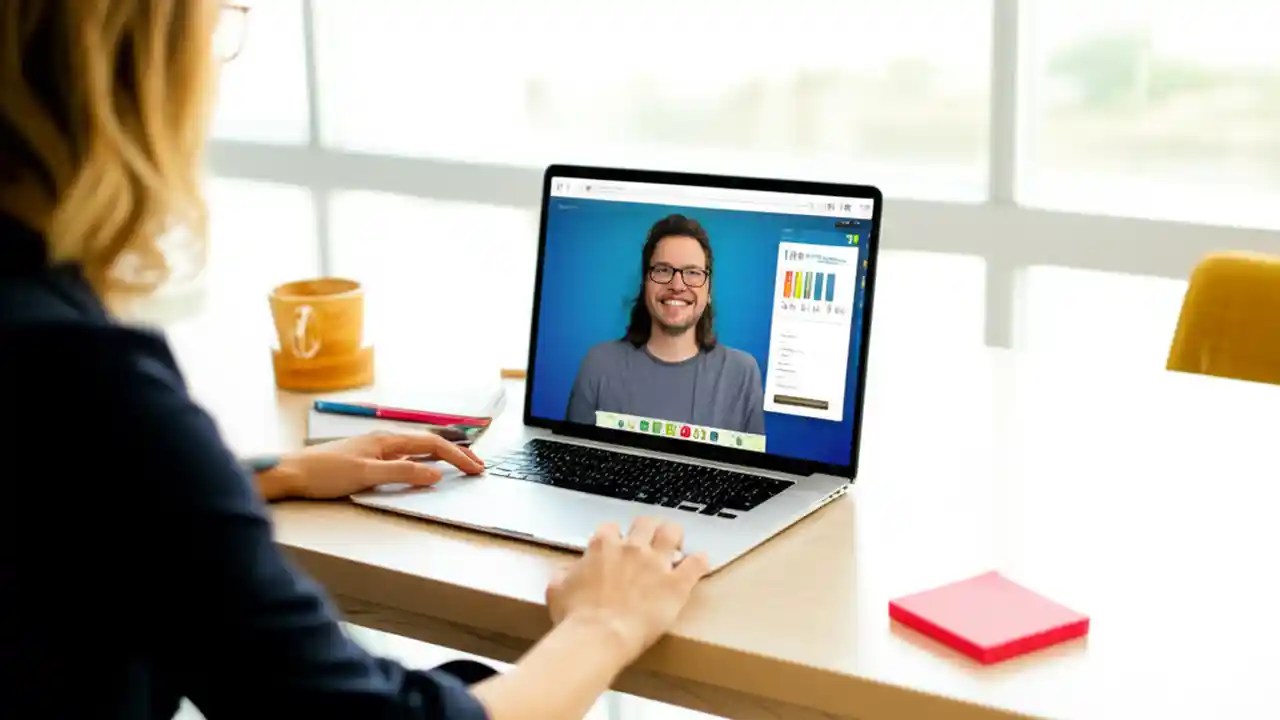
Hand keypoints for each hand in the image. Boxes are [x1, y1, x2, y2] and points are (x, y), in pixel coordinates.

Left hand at [259, 431, 484, 500]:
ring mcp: (376, 448)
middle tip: (478, 467)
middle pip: (429, 443)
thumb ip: (402, 472)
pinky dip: (425, 459)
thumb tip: (435, 473)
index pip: (432, 445)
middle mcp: (384, 440)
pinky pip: (406, 455)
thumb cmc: (324, 474)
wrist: (291, 473)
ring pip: (418, 447)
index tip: (476, 470)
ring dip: (442, 455)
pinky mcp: (368, 458)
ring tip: (461, 464)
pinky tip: (426, 467)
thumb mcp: (366, 475)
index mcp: (387, 440)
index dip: (457, 456)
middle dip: (456, 453)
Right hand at [546, 517, 709, 662]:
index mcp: (603, 546)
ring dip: (674, 536)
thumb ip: (564, 574)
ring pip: (672, 532)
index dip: (613, 538)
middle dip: (647, 530)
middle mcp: (631, 548)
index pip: (610, 529)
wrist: (599, 636)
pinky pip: (696, 564)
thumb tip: (567, 573)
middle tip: (648, 543)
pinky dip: (700, 562)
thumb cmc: (576, 618)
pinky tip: (701, 562)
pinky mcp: (676, 584)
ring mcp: (657, 563)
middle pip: (645, 522)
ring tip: (676, 546)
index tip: (615, 548)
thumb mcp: (556, 590)